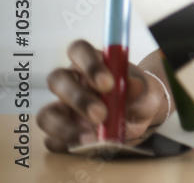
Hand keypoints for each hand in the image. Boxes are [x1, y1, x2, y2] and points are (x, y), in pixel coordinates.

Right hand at [39, 39, 163, 152]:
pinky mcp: (61, 133)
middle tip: (101, 114)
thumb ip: (138, 86)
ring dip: (66, 127)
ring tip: (93, 136)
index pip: (78, 50)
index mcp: (91, 62)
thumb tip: (132, 85)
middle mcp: (72, 82)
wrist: (141, 115)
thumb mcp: (145, 89)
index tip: (108, 83)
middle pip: (57, 80)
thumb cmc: (139, 94)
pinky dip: (67, 145)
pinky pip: (52, 141)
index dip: (89, 65)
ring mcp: (63, 108)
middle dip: (78, 98)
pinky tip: (86, 145)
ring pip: (47, 114)